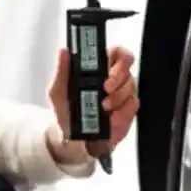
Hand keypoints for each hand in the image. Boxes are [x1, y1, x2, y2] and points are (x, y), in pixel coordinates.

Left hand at [47, 45, 138, 161]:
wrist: (71, 138)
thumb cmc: (66, 111)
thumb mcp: (58, 90)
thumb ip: (61, 71)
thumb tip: (63, 52)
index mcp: (100, 69)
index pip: (118, 53)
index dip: (120, 55)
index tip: (109, 65)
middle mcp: (114, 80)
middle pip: (127, 69)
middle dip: (118, 77)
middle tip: (106, 88)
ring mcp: (122, 96)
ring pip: (130, 88)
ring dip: (117, 98)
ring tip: (103, 107)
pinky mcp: (127, 113)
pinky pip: (132, 107)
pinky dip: (122, 113)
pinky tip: (111, 118)